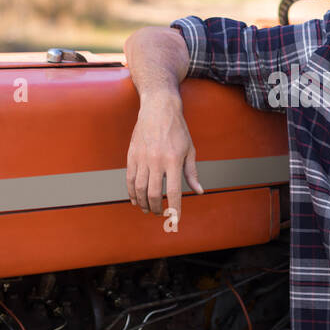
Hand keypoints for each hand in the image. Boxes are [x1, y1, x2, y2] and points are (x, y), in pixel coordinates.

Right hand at [125, 93, 203, 222]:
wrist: (158, 108)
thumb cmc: (177, 129)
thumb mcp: (189, 150)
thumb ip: (192, 173)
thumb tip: (199, 192)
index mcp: (173, 160)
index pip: (173, 191)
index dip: (174, 208)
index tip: (175, 220)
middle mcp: (156, 160)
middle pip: (153, 193)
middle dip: (157, 208)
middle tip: (160, 214)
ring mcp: (142, 158)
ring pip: (139, 188)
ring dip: (143, 203)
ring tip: (148, 209)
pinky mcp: (132, 155)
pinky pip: (129, 179)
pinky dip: (131, 192)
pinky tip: (136, 200)